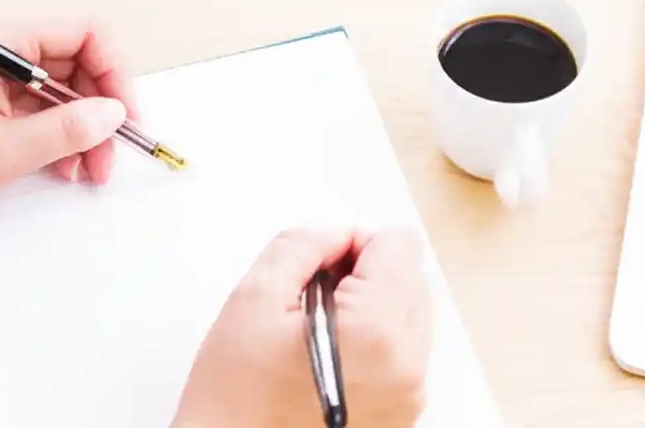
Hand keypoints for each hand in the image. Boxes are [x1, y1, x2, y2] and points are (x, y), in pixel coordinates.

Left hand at [0, 18, 136, 208]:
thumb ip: (66, 131)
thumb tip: (112, 114)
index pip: (82, 33)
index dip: (115, 72)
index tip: (126, 113)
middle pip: (73, 62)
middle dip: (100, 109)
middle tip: (113, 151)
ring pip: (56, 88)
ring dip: (82, 128)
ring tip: (88, 167)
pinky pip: (32, 106)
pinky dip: (54, 134)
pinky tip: (61, 163)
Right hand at [174, 228, 432, 427]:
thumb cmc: (232, 399)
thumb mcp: (254, 298)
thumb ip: (304, 246)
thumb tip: (340, 234)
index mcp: (376, 330)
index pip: (399, 244)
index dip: (355, 243)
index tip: (322, 266)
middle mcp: (407, 365)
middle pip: (412, 277)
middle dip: (367, 275)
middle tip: (313, 300)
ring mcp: (410, 394)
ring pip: (411, 314)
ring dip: (373, 308)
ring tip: (318, 333)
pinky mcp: (404, 414)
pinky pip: (405, 353)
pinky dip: (376, 344)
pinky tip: (330, 359)